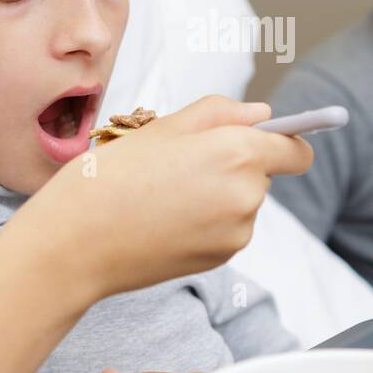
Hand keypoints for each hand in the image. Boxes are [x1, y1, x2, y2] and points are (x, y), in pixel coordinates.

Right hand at [21, 95, 314, 301]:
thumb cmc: (112, 175)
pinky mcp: (220, 259)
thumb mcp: (164, 126)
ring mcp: (235, 233)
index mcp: (237, 153)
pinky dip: (208, 220)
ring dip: (220, 193)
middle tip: (181, 162)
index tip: (266, 139)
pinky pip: (227, 229)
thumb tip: (263, 115)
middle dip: (236, 165)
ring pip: (243, 202)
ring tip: (166, 192)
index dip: (284, 141)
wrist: (75, 242)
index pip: (296, 151)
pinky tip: (166, 218)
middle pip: (264, 174)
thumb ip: (222, 113)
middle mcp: (247, 196)